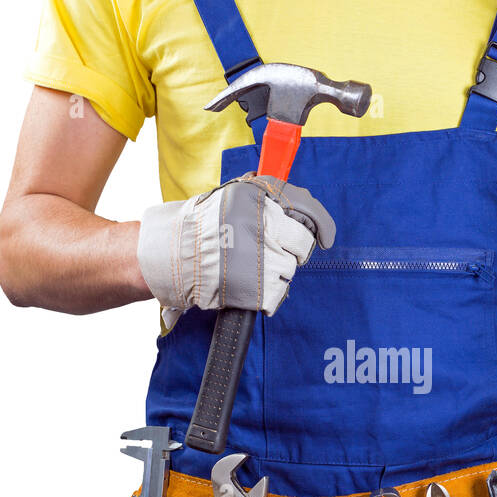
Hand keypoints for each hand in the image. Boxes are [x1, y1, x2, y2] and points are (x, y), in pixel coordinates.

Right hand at [137, 173, 334, 317]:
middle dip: (293, 252)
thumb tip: (292, 205)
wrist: (171, 258)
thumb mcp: (228, 201)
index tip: (325, 236)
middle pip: (301, 242)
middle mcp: (264, 223)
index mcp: (257, 199)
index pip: (305, 206)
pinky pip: (279, 293)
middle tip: (274, 256)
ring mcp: (264, 254)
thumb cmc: (197, 231)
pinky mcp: (260, 284)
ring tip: (251, 272)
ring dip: (276, 274)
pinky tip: (250, 290)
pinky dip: (268, 297)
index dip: (320, 224)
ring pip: (290, 269)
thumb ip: (259, 201)